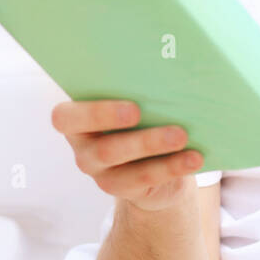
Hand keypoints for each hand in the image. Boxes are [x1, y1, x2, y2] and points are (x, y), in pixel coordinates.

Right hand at [51, 99, 205, 212]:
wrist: (151, 159)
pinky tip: (194, 158)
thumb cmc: (141, 115)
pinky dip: (172, 167)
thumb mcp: (133, 100)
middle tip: (165, 126)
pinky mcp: (122, 189)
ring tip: (182, 136)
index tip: (134, 109)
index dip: (95, 114)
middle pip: (102, 149)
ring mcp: (101, 173)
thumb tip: (168, 70)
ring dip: (155, 148)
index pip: (65, 118)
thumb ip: (135, 88)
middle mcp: (83, 149)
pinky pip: (146, 179)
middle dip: (137, 138)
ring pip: (126, 167)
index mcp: (77, 119)